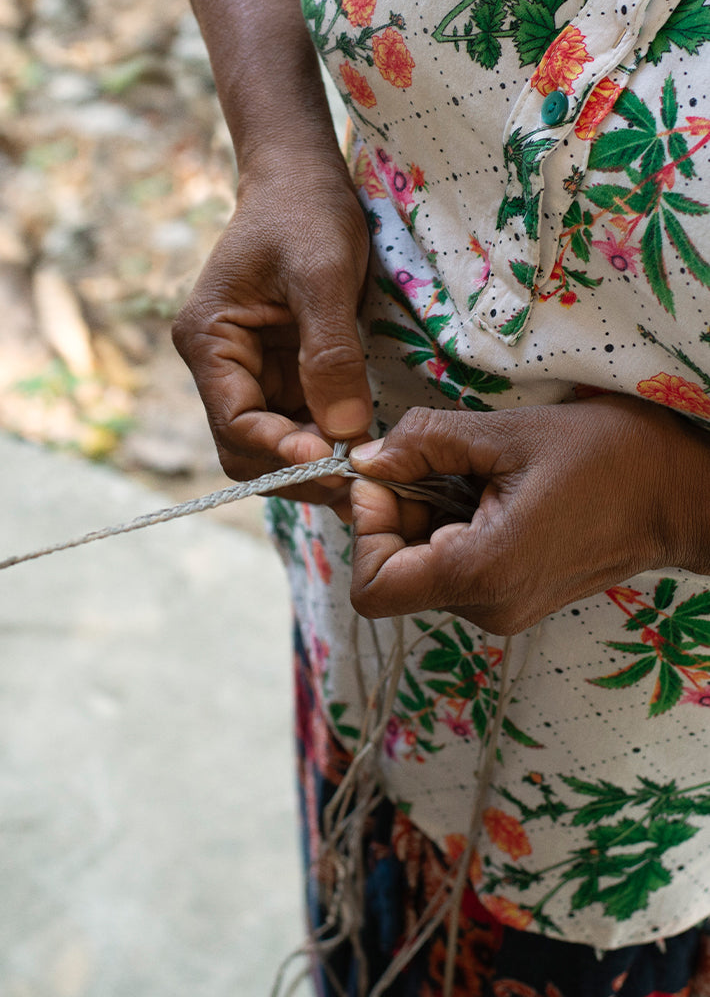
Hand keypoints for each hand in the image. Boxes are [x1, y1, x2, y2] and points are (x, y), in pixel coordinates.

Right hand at [172, 142, 372, 509]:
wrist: (303, 179)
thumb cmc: (305, 213)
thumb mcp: (322, 275)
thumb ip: (329, 352)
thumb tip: (342, 429)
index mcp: (208, 341)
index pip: (235, 423)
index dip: (282, 451)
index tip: (334, 461)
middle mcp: (219, 365)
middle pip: (248, 448)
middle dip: (298, 468)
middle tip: (358, 483)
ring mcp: (250, 372)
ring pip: (274, 444)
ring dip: (316, 463)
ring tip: (368, 475)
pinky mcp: (280, 372)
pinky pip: (299, 423)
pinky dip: (327, 442)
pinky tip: (363, 450)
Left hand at [349, 396, 708, 633]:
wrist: (679, 493)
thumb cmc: (608, 456)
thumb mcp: (506, 432)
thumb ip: (423, 444)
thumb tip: (364, 459)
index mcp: (483, 573)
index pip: (372, 587)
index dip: (367, 526)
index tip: (392, 475)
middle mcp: (487, 609)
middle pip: (395, 574)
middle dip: (397, 512)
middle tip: (432, 460)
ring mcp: (502, 610)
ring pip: (422, 570)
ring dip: (426, 516)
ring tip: (474, 473)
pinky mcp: (513, 599)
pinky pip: (454, 568)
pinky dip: (451, 527)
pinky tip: (489, 491)